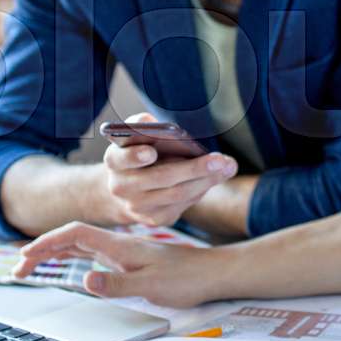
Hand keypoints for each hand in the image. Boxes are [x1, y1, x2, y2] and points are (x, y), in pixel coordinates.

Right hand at [13, 221, 224, 307]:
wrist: (213, 272)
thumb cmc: (187, 280)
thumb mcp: (151, 286)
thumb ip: (117, 283)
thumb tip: (85, 280)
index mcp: (120, 246)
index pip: (75, 235)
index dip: (48, 243)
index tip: (26, 256)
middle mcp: (119, 244)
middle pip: (71, 240)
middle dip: (42, 250)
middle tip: (18, 269)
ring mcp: (124, 251)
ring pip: (81, 246)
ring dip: (55, 253)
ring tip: (32, 266)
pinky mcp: (131, 258)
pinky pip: (94, 252)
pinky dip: (73, 255)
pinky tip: (68, 262)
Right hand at [91, 112, 236, 227]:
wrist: (129, 189)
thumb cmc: (139, 153)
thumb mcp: (137, 136)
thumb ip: (142, 125)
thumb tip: (150, 121)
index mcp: (114, 160)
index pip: (120, 158)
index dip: (134, 156)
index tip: (150, 151)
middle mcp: (121, 186)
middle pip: (160, 177)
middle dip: (193, 168)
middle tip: (219, 159)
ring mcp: (137, 206)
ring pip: (176, 193)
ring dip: (205, 180)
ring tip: (226, 166)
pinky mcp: (154, 219)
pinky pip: (182, 205)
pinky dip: (201, 190)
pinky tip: (216, 178)